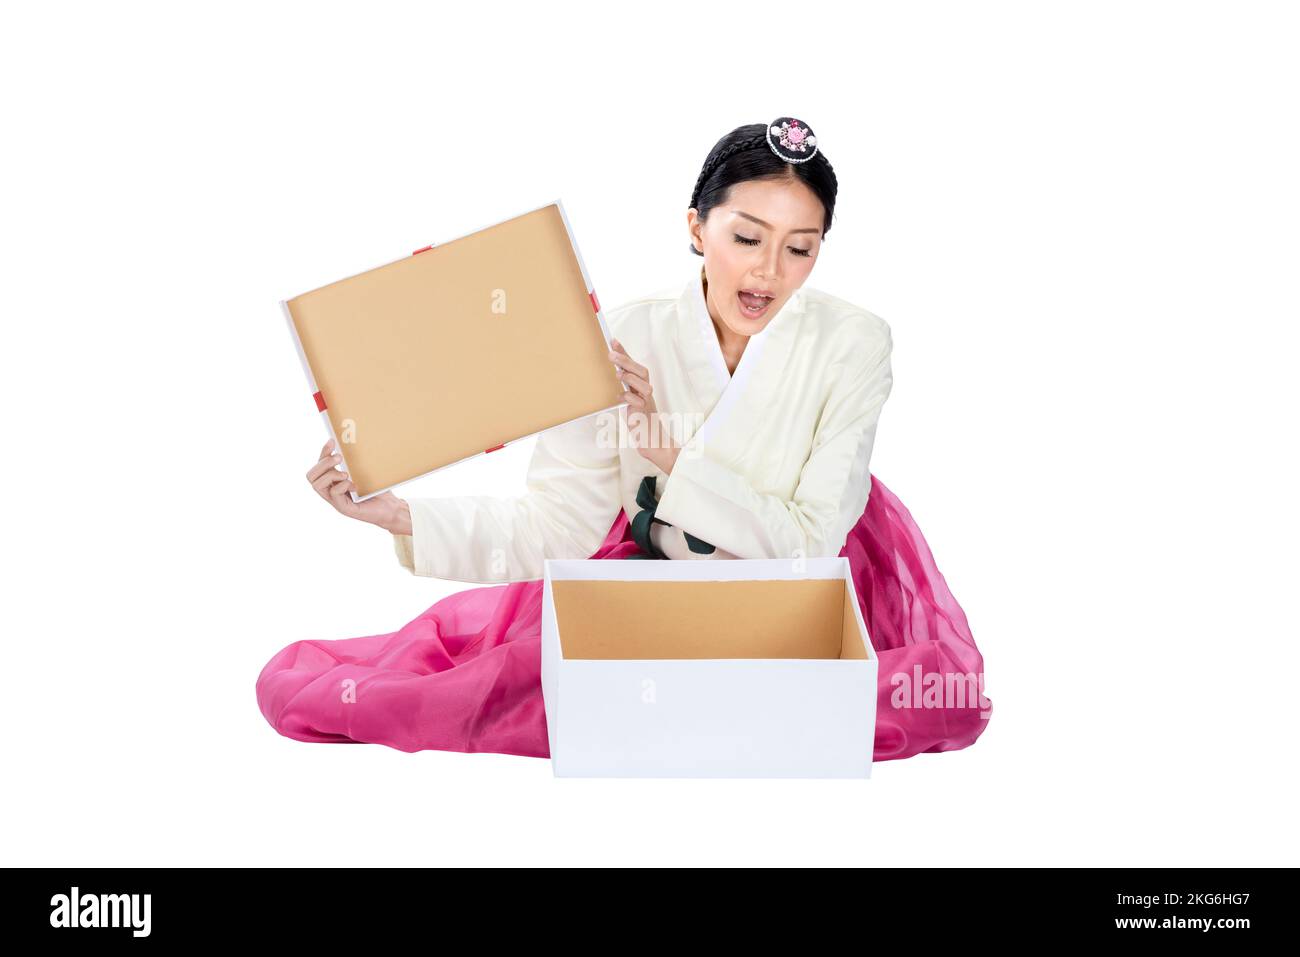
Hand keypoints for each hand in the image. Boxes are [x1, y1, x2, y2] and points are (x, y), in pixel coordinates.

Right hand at [307, 438, 410, 533]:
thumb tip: (351, 442)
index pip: (319, 466)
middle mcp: (331, 491)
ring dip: (330, 474)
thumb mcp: (364, 472)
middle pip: (311, 476)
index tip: (332, 442)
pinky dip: (342, 486)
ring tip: (346, 474)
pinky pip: (333, 494)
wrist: (391, 508)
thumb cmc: (377, 490)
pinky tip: (354, 486)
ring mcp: (336, 501)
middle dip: (323, 463)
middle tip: (339, 458)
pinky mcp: (344, 508)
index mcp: (334, 481)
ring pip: (317, 485)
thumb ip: (354, 462)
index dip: (323, 452)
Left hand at [609, 338, 679, 473]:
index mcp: (641, 388)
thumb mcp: (629, 403)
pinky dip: (630, 398)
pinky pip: (639, 403)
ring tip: (618, 373)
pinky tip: (620, 398)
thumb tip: (613, 378)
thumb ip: (624, 390)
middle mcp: (646, 393)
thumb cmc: (640, 422)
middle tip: (611, 353)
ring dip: (630, 377)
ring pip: (643, 384)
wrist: (653, 443)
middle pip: (642, 371)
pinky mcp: (645, 415)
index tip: (613, 339)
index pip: (634, 366)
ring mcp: (647, 403)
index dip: (625, 352)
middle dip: (626, 360)